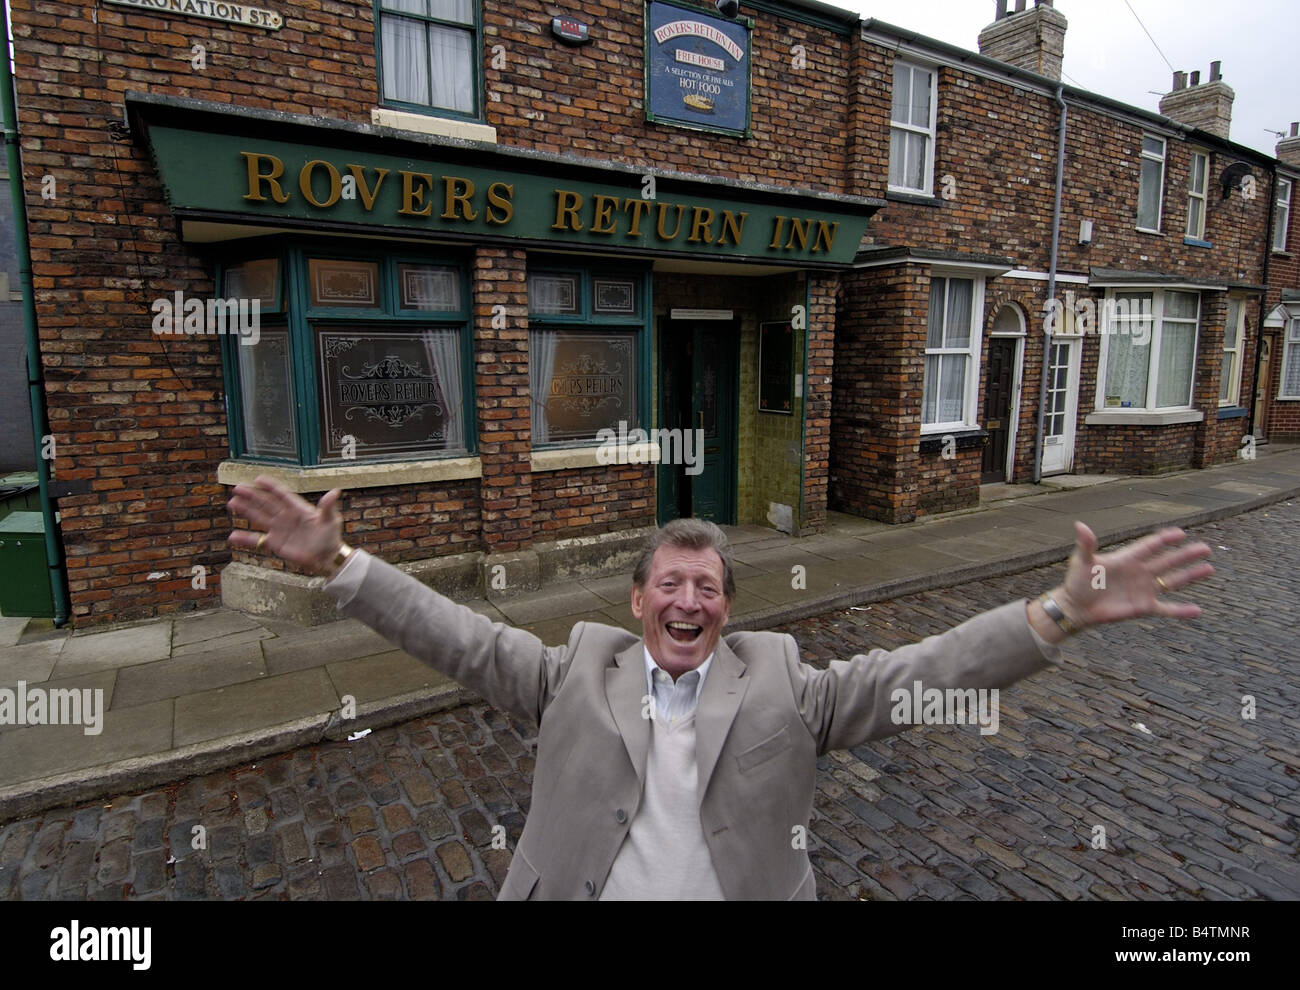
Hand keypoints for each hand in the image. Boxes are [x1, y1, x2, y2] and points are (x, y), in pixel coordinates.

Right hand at [227, 474, 345, 577]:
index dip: (271, 487)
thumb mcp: (331, 521)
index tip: (258, 479)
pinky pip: (258, 540)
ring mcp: (279, 530)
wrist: (327, 558)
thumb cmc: (331, 537)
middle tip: (238, 489)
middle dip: (252, 496)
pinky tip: (233, 536)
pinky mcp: (275, 543)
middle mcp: (286, 517)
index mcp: (298, 508)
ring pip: (259, 517)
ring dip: (246, 511)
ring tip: (232, 503)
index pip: (282, 494)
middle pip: (266, 503)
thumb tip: (336, 492)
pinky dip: (245, 539)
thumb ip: (328, 507)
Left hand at [1052, 522, 1213, 629]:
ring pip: (1172, 581)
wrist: (1076, 607)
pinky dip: (1181, 611)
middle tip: (1205, 548)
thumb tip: (1080, 525)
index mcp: (1127, 558)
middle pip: (1167, 561)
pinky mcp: (1143, 607)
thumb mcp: (1081, 561)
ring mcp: (1144, 589)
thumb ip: (1086, 545)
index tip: (1180, 533)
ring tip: (1209, 568)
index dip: (1164, 539)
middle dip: (1186, 555)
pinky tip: (1197, 611)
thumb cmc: (1077, 582)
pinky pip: (1166, 609)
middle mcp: (1140, 572)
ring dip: (1190, 576)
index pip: (1150, 546)